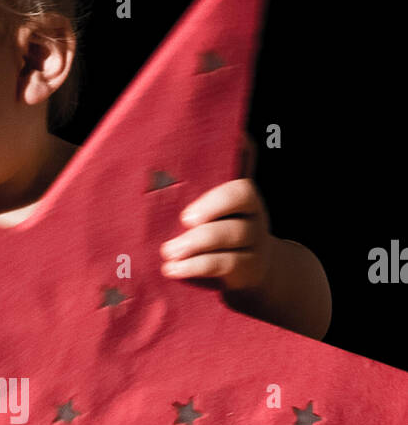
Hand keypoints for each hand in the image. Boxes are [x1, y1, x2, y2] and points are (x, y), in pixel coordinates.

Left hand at [159, 133, 273, 292]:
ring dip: (197, 241)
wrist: (255, 274)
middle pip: (241, 195)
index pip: (244, 160)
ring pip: (232, 233)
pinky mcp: (248, 268)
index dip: (237, 151)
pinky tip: (173, 269)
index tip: (219, 150)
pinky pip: (225, 263)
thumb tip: (171, 157)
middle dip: (213, 203)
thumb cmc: (220, 234)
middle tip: (184, 218)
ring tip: (168, 251)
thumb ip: (199, 186)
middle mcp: (254, 209)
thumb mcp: (213, 210)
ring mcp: (255, 239)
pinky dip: (196, 266)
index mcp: (241, 190)